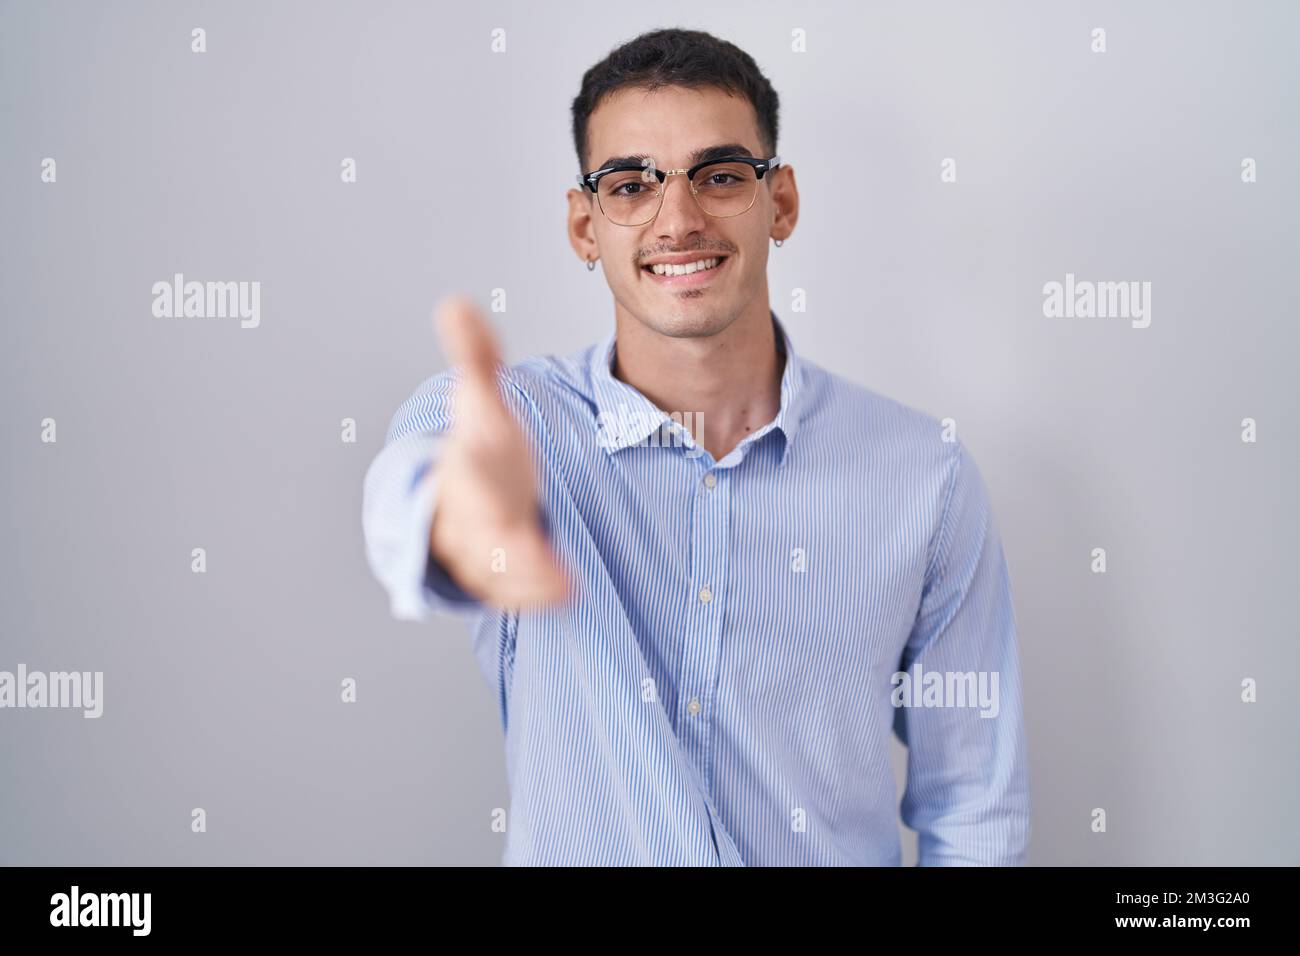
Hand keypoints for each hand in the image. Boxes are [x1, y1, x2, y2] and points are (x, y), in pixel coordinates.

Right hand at [424, 295, 569, 608]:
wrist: (470, 496)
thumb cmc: (483, 449)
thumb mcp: (482, 404)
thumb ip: (477, 357)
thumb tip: (455, 303)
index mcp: (464, 469)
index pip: (460, 468)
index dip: (463, 465)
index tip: (467, 456)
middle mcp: (465, 516)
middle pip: (475, 532)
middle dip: (498, 543)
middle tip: (525, 550)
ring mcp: (480, 552)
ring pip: (493, 572)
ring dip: (523, 579)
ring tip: (560, 586)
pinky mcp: (501, 577)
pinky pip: (513, 592)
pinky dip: (535, 594)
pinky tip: (565, 593)